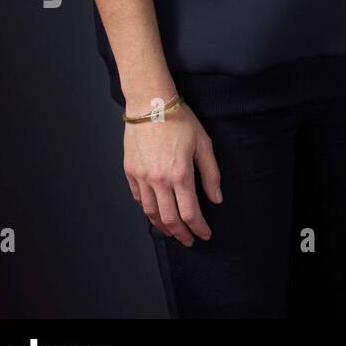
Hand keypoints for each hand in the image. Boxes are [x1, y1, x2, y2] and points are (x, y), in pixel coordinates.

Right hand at [123, 102, 221, 246]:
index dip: (199, 227)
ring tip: (173, 232)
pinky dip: (148, 209)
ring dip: (163, 226)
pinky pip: (138, 199)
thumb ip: (211, 174)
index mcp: (180, 174)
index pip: (190, 212)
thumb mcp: (204, 144)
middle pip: (169, 219)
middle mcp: (159, 180)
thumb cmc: (181, 121)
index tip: (205, 234)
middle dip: (181, 234)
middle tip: (189, 240)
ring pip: (151, 213)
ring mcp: (142, 178)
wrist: (151, 105)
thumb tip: (216, 199)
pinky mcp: (130, 172)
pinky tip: (156, 212)